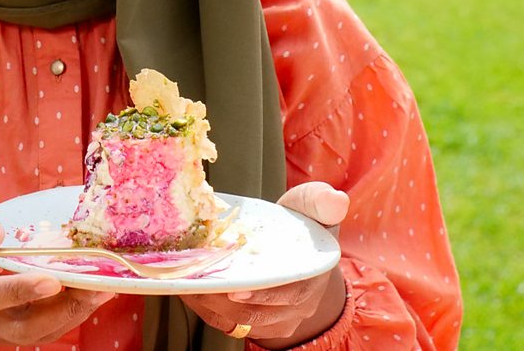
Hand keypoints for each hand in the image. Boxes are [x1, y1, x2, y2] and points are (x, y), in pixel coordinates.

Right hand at [0, 182, 113, 344]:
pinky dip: (71, 310)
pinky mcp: (8, 318)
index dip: (17, 292)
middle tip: (97, 284)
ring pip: (37, 332)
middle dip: (62, 310)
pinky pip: (44, 324)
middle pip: (18, 329)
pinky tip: (94, 286)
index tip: (51, 280)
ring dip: (75, 312)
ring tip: (106, 284)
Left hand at [182, 182, 348, 347]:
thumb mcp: (312, 208)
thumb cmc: (301, 224)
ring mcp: (277, 318)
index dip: (265, 295)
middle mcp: (297, 305)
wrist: (298, 250)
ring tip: (187, 284)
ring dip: (209, 305)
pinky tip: (188, 289)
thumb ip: (321, 202)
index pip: (290, 294)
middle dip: (224, 301)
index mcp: (312, 277)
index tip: (237, 290)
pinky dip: (204, 309)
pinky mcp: (256, 323)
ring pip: (238, 321)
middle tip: (197, 283)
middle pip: (258, 313)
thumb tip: (336, 199)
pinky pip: (227, 323)